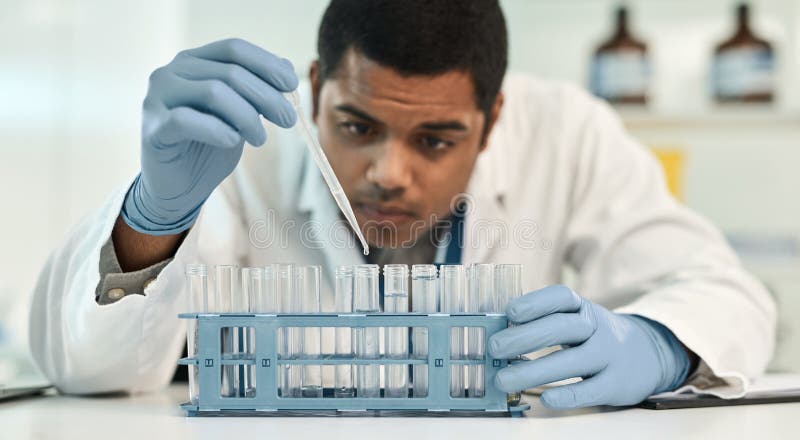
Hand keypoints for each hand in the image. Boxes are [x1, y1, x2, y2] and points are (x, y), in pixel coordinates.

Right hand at [122, 38, 297, 234]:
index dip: (266, 64)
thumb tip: (286, 68)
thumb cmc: (211, 146)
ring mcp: (157, 98)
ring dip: (247, 117)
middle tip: (288, 120)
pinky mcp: (152, 128)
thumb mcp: (240, 114)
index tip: (292, 84)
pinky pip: (186, 120)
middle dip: (266, 96)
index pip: (233, 49)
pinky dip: (217, 130)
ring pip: (212, 92)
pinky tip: (232, 140)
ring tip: (260, 139)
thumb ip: (256, 90)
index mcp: (193, 62)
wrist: (180, 187)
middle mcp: (171, 73)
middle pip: (229, 72)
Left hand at [488, 285, 690, 408]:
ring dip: (535, 370)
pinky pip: (592, 389)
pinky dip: (568, 394)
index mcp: (583, 308)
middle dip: (526, 337)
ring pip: (573, 361)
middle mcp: (597, 328)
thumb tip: (497, 331)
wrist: (648, 355)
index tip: (510, 312)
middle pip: (562, 328)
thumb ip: (543, 322)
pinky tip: (545, 398)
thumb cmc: (593, 336)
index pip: (561, 298)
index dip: (536, 302)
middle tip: (495, 347)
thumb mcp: (575, 320)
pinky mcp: (616, 383)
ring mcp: (609, 355)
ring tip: (503, 380)